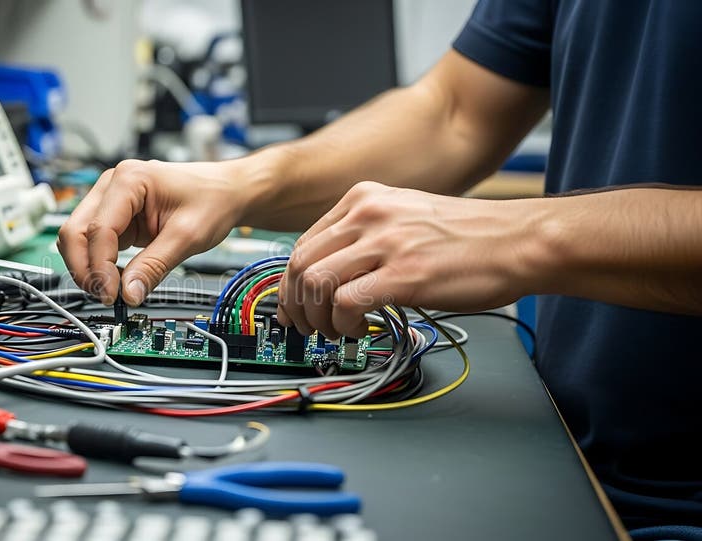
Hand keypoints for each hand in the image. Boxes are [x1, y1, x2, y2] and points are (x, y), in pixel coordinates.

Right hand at [58, 159, 246, 304]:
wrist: (226, 192)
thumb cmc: (212, 200)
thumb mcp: (187, 237)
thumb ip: (154, 266)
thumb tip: (129, 294)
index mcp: (129, 180)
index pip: (98, 229)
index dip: (99, 267)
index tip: (111, 295)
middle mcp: (112, 185)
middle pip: (75, 231)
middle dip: (85, 268)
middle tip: (104, 296)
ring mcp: (111, 200)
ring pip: (79, 238)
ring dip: (88, 267)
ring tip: (110, 290)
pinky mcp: (116, 216)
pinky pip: (94, 243)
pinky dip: (99, 264)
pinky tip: (116, 279)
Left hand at [277, 181, 540, 337]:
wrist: (521, 241)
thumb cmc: (470, 237)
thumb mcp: (405, 217)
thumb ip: (365, 238)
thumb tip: (328, 275)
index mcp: (364, 198)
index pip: (304, 243)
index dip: (291, 284)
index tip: (295, 308)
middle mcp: (368, 214)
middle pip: (300, 264)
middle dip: (296, 306)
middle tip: (309, 329)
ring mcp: (386, 242)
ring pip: (315, 283)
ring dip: (318, 319)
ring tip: (337, 332)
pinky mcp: (404, 274)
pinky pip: (345, 303)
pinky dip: (343, 324)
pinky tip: (360, 330)